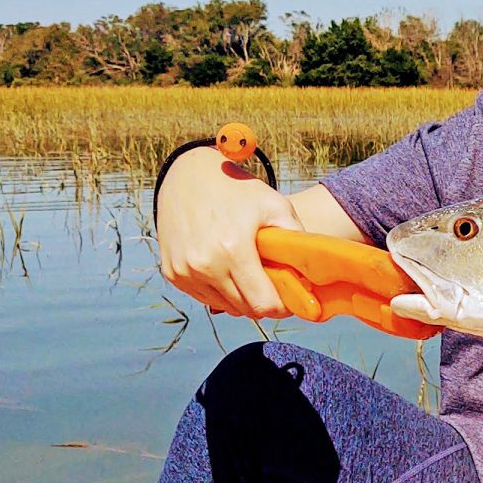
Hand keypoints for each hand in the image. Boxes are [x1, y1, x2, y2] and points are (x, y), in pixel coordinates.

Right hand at [156, 145, 302, 317]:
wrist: (189, 174)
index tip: (289, 297)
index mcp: (232, 250)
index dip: (281, 306)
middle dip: (263, 302)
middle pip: (245, 309)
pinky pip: (204, 297)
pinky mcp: (172, 272)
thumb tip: (311, 275)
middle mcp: (204, 265)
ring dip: (241, 298)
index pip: (263, 305)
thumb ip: (297, 239)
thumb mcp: (276, 206)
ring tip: (251, 274)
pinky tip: (229, 270)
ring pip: (224, 306)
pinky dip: (220, 291)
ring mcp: (183, 271)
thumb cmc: (238, 189)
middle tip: (273, 285)